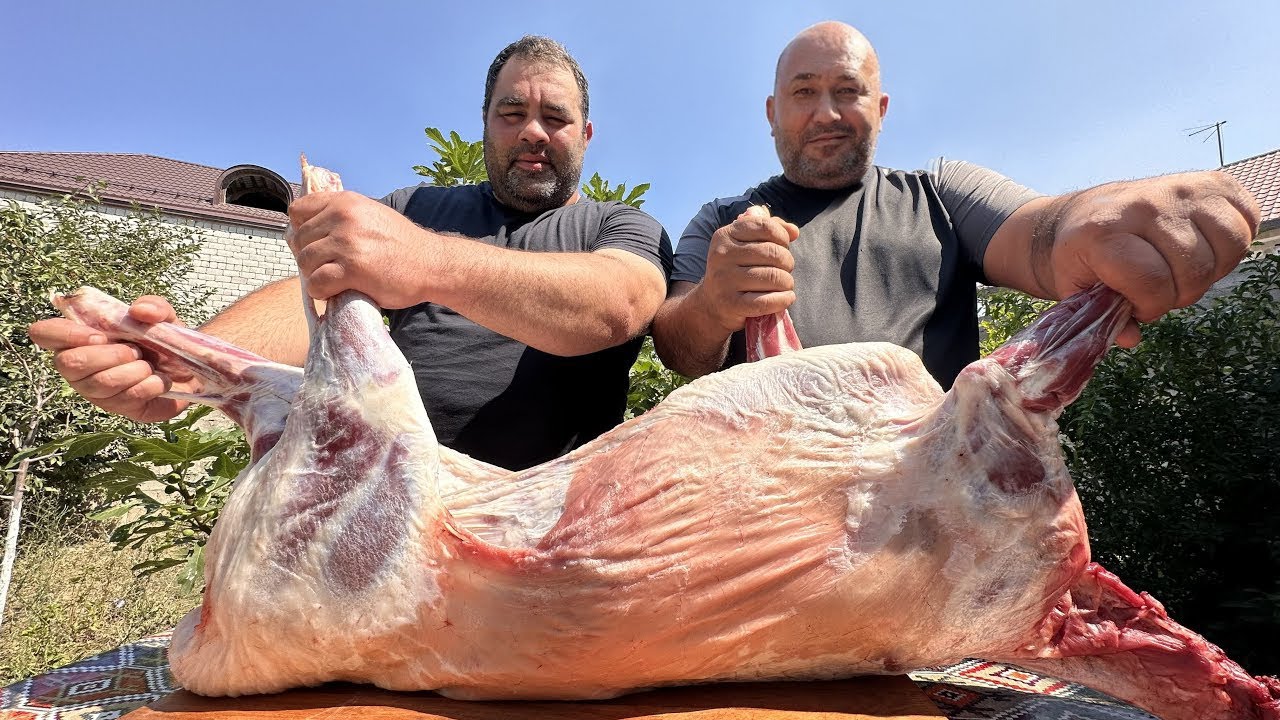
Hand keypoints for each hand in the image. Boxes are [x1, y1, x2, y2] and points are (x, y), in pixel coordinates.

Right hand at [28, 296, 197, 421]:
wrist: (191, 371)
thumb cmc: (162, 341)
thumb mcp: (162, 316)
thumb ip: (153, 306)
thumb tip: (139, 311)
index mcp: (80, 337)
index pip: (44, 333)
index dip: (63, 334)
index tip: (98, 336)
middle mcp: (79, 366)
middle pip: (70, 363)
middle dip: (109, 355)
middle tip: (136, 350)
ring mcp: (95, 390)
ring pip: (100, 383)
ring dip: (134, 370)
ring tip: (149, 365)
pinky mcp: (117, 408)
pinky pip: (126, 398)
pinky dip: (150, 385)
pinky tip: (160, 380)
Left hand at [287, 191, 434, 307]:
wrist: (432, 264)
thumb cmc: (402, 244)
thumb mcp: (371, 214)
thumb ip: (342, 215)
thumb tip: (306, 227)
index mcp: (346, 201)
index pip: (298, 210)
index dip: (302, 230)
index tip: (316, 243)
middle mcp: (344, 217)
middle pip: (299, 239)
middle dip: (310, 256)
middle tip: (328, 267)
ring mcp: (347, 243)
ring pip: (305, 262)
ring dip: (315, 275)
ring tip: (333, 280)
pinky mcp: (352, 270)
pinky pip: (317, 283)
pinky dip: (322, 292)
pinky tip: (336, 291)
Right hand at [694, 206, 800, 332]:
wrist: (711, 304)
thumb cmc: (736, 270)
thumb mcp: (746, 244)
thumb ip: (770, 230)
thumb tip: (793, 231)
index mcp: (725, 235)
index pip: (766, 227)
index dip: (783, 237)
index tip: (782, 248)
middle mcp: (721, 255)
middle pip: (773, 253)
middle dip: (788, 262)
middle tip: (784, 270)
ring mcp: (724, 280)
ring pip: (774, 277)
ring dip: (787, 283)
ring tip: (784, 285)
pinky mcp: (731, 304)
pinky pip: (767, 301)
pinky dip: (784, 300)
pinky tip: (786, 298)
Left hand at [1040, 171, 1258, 344]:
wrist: (1085, 214)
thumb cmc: (1083, 256)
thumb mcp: (1076, 289)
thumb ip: (1100, 318)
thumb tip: (1131, 337)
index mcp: (1103, 233)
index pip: (1153, 283)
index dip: (1150, 306)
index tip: (1136, 304)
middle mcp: (1144, 205)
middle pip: (1194, 270)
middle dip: (1178, 293)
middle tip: (1158, 287)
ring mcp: (1180, 189)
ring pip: (1228, 246)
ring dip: (1210, 270)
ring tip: (1181, 270)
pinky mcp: (1210, 182)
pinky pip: (1247, 219)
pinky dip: (1234, 242)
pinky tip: (1205, 249)